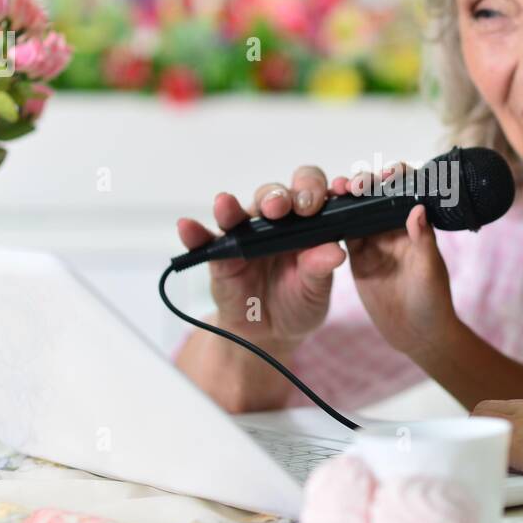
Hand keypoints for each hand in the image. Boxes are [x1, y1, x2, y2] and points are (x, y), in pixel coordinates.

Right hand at [174, 166, 344, 410]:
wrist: (271, 332)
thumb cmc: (299, 303)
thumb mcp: (315, 291)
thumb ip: (321, 269)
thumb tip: (335, 252)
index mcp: (307, 224)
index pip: (311, 194)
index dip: (313, 190)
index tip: (315, 202)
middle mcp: (276, 222)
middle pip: (275, 195)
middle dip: (278, 197)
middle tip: (280, 207)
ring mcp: (245, 235)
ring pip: (240, 212)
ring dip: (232, 208)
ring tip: (224, 205)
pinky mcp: (220, 254)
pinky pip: (205, 240)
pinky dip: (194, 232)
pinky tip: (187, 227)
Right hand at [337, 165, 459, 361]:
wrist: (416, 335)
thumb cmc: (432, 302)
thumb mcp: (429, 271)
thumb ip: (423, 240)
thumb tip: (418, 208)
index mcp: (415, 225)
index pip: (406, 191)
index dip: (396, 177)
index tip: (387, 173)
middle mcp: (393, 228)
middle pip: (376, 196)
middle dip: (365, 183)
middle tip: (355, 185)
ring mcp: (374, 241)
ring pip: (357, 211)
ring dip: (347, 198)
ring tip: (338, 191)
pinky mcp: (357, 256)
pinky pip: (342, 233)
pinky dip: (333, 222)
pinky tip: (323, 213)